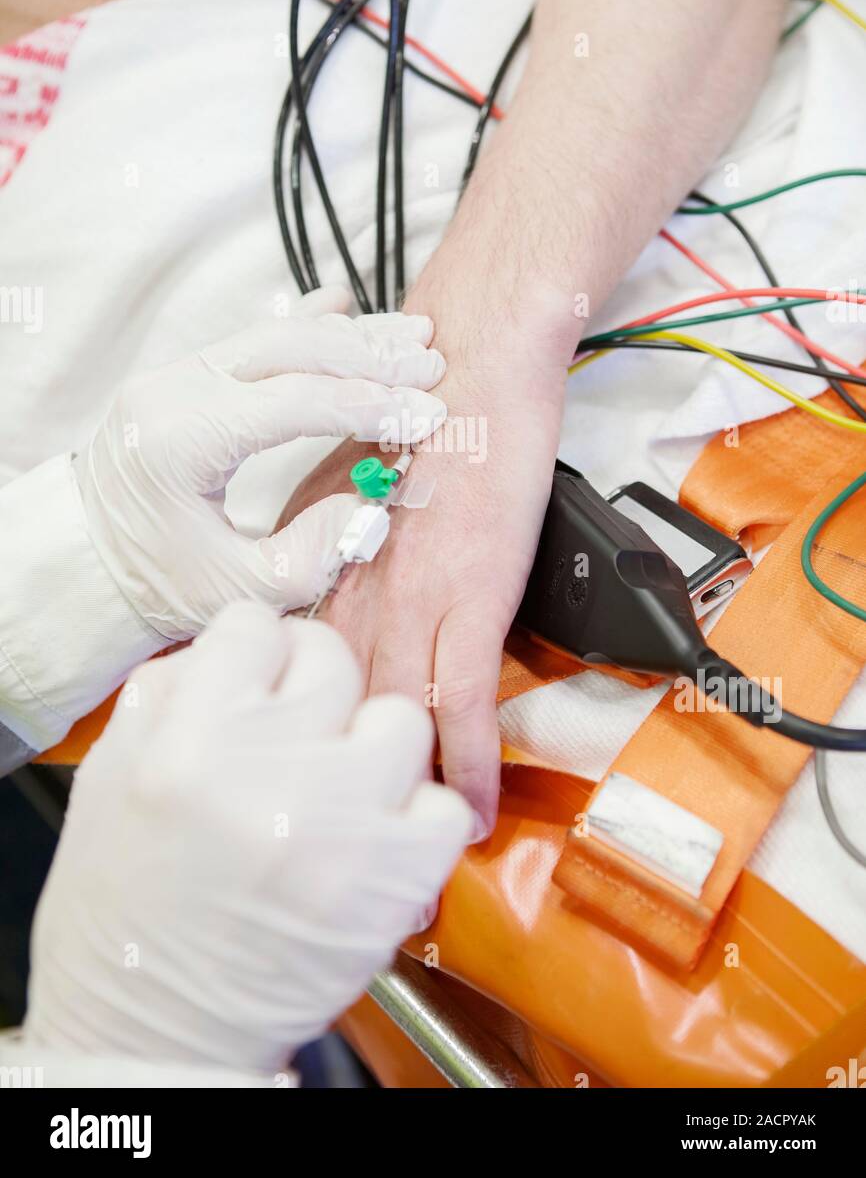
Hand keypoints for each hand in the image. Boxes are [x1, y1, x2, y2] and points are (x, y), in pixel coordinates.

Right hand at [23, 601, 471, 1074]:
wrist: (155, 1032)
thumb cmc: (126, 910)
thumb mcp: (112, 780)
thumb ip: (171, 695)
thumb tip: (233, 647)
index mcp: (191, 737)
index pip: (256, 626)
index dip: (258, 653)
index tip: (261, 680)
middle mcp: (271, 767)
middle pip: (334, 660)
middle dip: (318, 691)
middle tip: (303, 738)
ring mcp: (342, 820)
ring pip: (401, 721)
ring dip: (376, 750)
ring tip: (344, 792)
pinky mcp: (395, 878)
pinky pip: (446, 805)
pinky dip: (421, 820)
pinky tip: (380, 840)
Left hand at [74, 287, 446, 643]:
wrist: (90, 562)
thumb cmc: (162, 582)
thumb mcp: (240, 591)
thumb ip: (313, 555)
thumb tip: (375, 506)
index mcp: (181, 440)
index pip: (295, 402)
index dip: (371, 404)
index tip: (428, 414)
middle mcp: (174, 391)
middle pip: (290, 350)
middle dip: (371, 358)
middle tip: (433, 367)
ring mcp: (176, 374)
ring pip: (277, 334)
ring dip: (350, 335)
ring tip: (415, 338)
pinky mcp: (185, 373)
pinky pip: (254, 337)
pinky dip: (306, 324)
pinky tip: (348, 305)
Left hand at [278, 278, 567, 839]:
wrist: (473, 358)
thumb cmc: (421, 410)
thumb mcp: (347, 478)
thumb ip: (332, 538)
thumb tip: (328, 580)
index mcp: (322, 568)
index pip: (297, 674)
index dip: (295, 740)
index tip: (294, 790)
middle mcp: (352, 593)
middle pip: (332, 716)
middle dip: (334, 794)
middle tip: (340, 859)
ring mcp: (408, 600)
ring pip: (392, 724)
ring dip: (401, 801)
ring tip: (406, 868)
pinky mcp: (468, 598)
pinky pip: (463, 705)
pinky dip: (469, 767)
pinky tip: (475, 814)